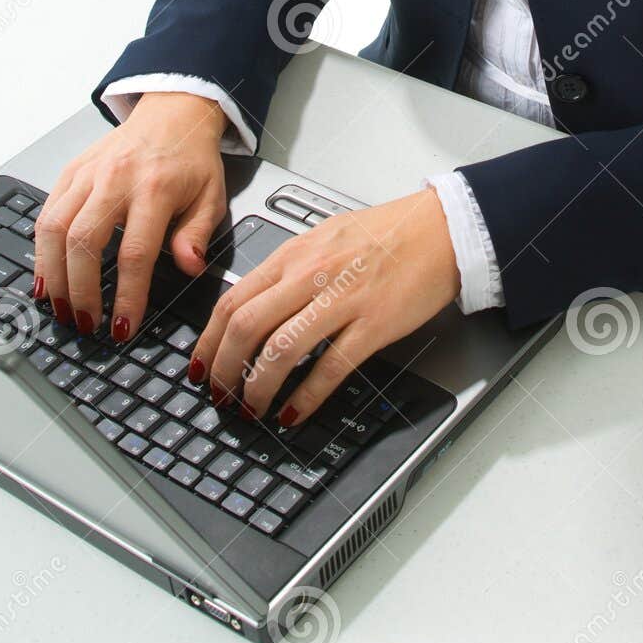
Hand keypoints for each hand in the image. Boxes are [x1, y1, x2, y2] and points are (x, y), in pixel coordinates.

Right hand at [32, 95, 228, 337]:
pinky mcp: (70, 172)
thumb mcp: (211, 196)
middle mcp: (115, 179)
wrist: (172, 112)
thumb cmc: (191, 157)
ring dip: (53, 275)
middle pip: (84, 242)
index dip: (127, 295)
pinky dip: (40, 249)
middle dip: (80, 291)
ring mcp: (88, 174)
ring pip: (54, 229)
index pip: (135, 252)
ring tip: (60, 307)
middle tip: (85, 323)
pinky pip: (45, 213)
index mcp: (155, 188)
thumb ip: (198, 234)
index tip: (123, 326)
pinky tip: (46, 275)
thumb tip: (190, 268)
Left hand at [189, 188, 459, 425]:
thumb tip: (256, 302)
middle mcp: (312, 274)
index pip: (232, 299)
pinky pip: (330, 366)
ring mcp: (343, 299)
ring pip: (281, 349)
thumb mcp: (324, 237)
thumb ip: (289, 268)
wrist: (441, 229)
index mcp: (295, 253)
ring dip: (257, 387)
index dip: (208, 340)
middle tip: (220, 396)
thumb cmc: (387, 232)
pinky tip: (294, 413)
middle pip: (246, 326)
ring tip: (251, 409)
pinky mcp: (374, 323)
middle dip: (224, 370)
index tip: (201, 367)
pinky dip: (305, 397)